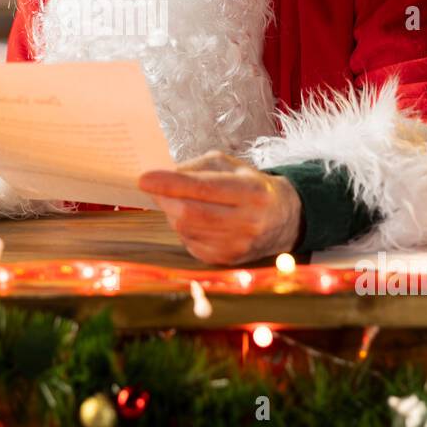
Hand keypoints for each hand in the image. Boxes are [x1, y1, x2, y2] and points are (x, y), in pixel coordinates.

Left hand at [137, 150, 302, 265]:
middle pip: (189, 214)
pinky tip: (194, 219)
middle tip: (155, 186)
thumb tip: (163, 176)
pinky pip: (188, 242)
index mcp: (252, 193)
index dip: (171, 184)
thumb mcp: (231, 166)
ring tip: (181, 200)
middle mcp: (247, 223)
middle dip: (164, 198)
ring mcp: (235, 247)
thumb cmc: (251, 187)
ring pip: (184, 229)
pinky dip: (182, 227)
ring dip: (172, 212)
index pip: (204, 188)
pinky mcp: (223, 260)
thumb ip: (197, 168)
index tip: (144, 178)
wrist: (282, 220)